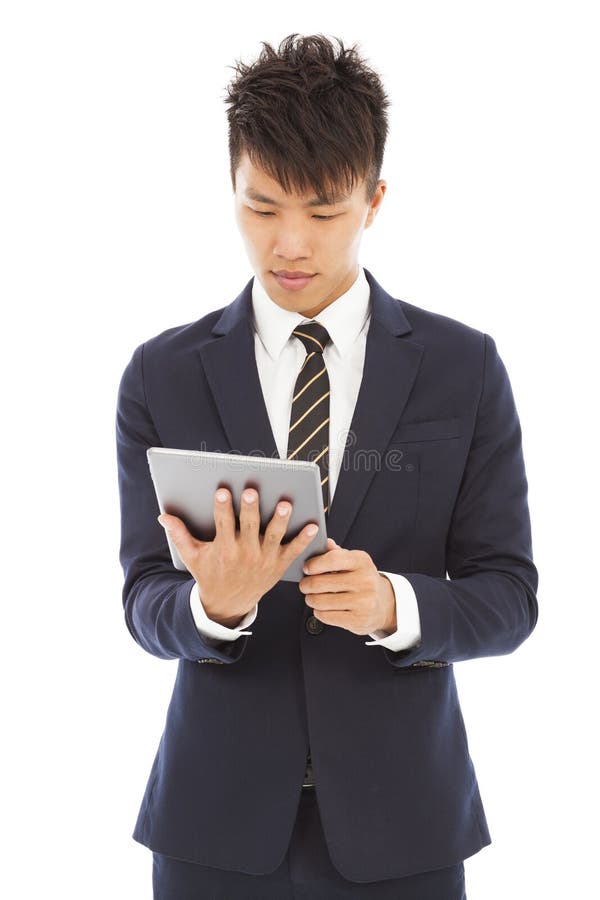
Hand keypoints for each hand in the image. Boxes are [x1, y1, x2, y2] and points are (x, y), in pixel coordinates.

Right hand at [157, 488, 318, 627]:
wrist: (229, 604)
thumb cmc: (210, 574)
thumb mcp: (192, 557)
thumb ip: (179, 535)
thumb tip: (163, 516)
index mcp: (224, 549)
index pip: (223, 525)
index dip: (221, 508)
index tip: (221, 491)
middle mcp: (245, 554)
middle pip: (249, 527)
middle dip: (250, 509)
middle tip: (252, 491)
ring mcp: (264, 560)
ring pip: (274, 537)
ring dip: (280, 520)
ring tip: (285, 503)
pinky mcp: (279, 565)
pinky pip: (294, 551)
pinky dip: (304, 539)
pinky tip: (314, 524)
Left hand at [299, 538, 396, 635]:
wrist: (384, 603)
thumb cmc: (362, 579)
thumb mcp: (354, 561)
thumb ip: (336, 553)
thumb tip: (324, 542)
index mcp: (362, 562)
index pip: (332, 559)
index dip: (314, 564)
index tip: (306, 568)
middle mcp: (365, 581)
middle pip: (320, 583)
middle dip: (306, 584)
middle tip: (304, 585)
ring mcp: (363, 602)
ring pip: (320, 601)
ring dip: (311, 599)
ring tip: (312, 597)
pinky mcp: (358, 620)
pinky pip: (326, 616)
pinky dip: (319, 612)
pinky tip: (322, 608)